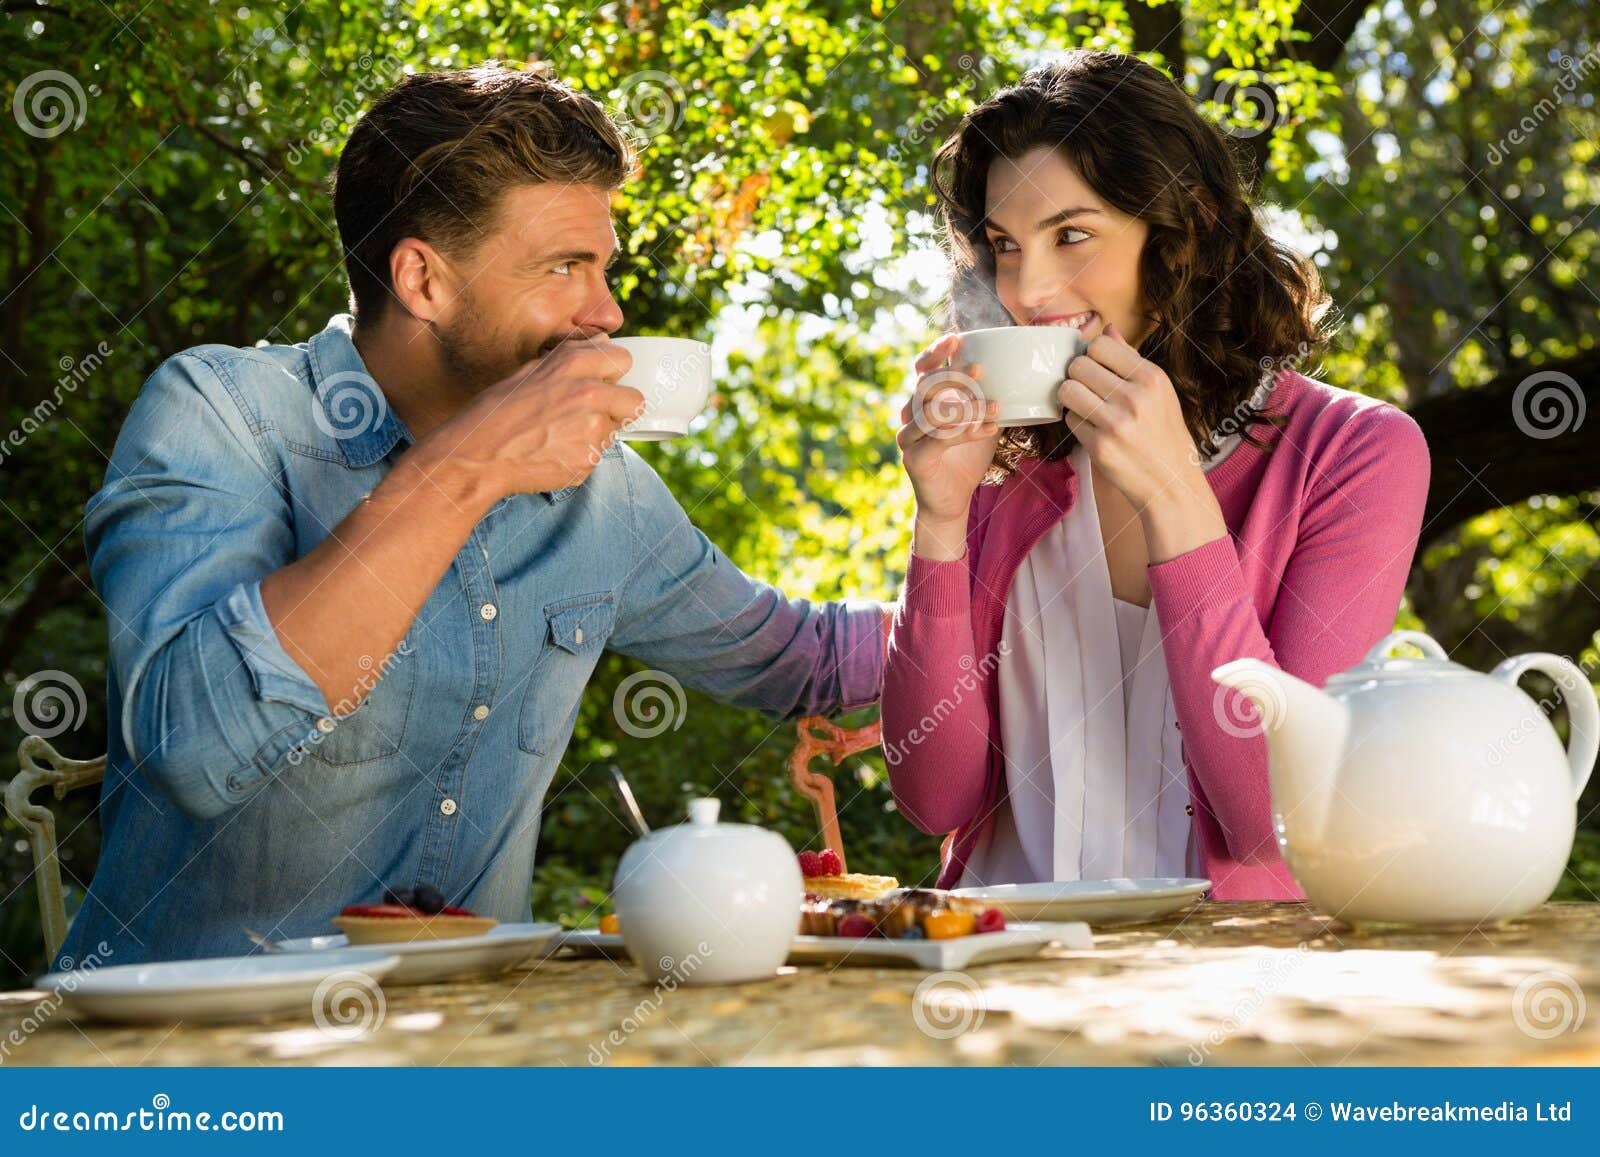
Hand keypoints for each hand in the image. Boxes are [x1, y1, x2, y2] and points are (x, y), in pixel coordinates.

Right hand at [413, 337, 646, 500]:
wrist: (479, 454)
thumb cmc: (498, 410)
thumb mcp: (532, 370)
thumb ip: (575, 357)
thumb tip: (607, 345)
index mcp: (574, 364)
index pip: (623, 360)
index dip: (613, 374)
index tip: (602, 383)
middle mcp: (590, 393)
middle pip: (635, 401)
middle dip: (619, 408)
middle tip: (592, 415)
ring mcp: (592, 428)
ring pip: (616, 431)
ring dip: (597, 434)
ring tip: (560, 436)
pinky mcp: (589, 459)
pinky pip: (598, 456)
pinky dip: (582, 456)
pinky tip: (554, 452)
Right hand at [896, 335, 999, 538]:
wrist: (952, 501)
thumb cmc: (966, 460)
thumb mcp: (980, 423)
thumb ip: (986, 401)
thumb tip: (1018, 377)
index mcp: (924, 402)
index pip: (922, 369)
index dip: (935, 353)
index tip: (956, 339)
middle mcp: (911, 415)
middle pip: (924, 385)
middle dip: (953, 375)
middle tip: (978, 369)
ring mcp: (909, 437)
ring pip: (932, 412)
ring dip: (966, 406)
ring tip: (994, 406)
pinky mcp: (914, 458)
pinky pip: (939, 439)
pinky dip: (966, 432)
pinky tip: (988, 429)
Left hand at [1058, 324, 1225, 558]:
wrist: (1171, 483)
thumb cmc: (1164, 434)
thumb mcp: (1158, 392)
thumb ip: (1130, 360)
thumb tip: (1106, 330)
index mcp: (1151, 377)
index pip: (1099, 345)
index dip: (1090, 356)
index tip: (1095, 369)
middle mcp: (1135, 397)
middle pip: (1078, 366)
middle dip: (1076, 377)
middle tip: (1087, 391)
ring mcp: (1116, 423)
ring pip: (1067, 391)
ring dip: (1071, 399)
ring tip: (1086, 408)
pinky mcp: (1099, 447)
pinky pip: (1069, 421)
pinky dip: (1076, 425)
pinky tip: (1093, 431)